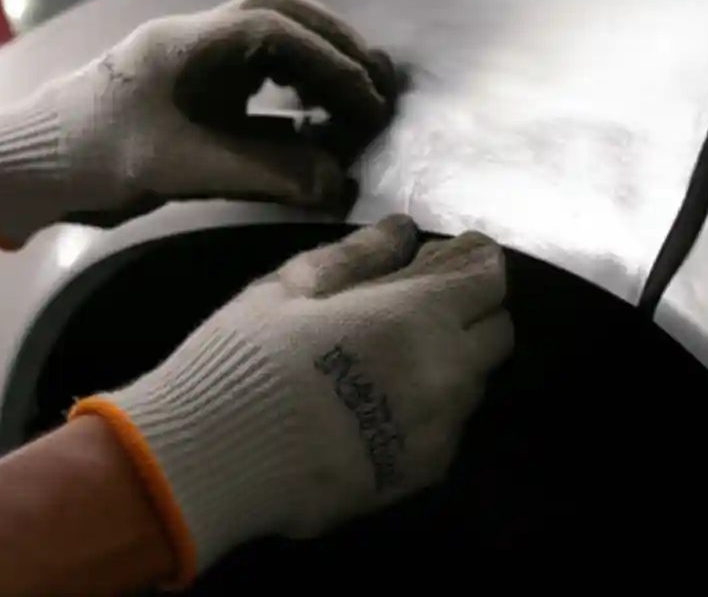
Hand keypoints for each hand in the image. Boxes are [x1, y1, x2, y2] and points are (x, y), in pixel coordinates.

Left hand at [0, 0, 397, 248]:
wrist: (33, 168)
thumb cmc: (95, 161)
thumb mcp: (182, 169)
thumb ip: (264, 174)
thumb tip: (337, 183)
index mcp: (190, 43)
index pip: (277, 31)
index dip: (331, 62)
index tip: (368, 100)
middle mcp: (195, 40)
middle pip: (280, 15)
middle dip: (334, 44)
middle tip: (376, 83)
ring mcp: (191, 61)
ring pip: (269, 38)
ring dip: (316, 60)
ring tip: (354, 96)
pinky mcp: (189, 88)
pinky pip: (254, 72)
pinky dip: (292, 86)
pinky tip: (312, 117)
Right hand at [69, 216, 513, 583]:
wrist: (211, 461)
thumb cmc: (245, 357)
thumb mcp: (291, 286)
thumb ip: (359, 256)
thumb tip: (404, 231)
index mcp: (417, 317)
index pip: (488, 280)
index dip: (474, 262)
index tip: (448, 258)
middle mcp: (445, 374)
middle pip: (497, 333)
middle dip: (472, 310)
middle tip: (421, 304)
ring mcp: (438, 430)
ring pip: (474, 384)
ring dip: (452, 361)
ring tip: (394, 357)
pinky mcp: (419, 475)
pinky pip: (448, 431)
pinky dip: (431, 410)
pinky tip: (382, 405)